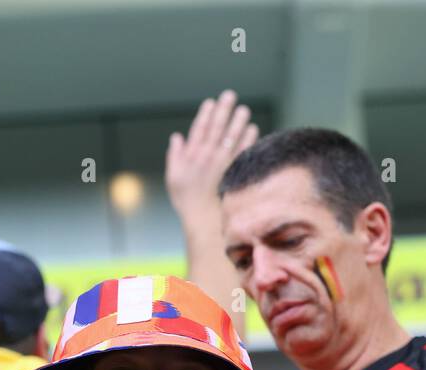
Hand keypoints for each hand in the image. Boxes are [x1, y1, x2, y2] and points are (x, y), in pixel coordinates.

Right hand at [165, 90, 257, 223]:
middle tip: (230, 95)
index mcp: (191, 155)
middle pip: (216, 129)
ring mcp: (221, 164)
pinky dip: (247, 140)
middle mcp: (207, 156)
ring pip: (231, 137)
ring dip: (238, 121)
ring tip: (244, 109)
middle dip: (223, 111)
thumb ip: (174, 155)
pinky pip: (241, 152)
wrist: (202, 218)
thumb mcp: (172, 177)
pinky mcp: (233, 172)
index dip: (205, 115)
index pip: (199, 130)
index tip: (211, 102)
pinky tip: (253, 128)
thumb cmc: (186, 199)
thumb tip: (177, 137)